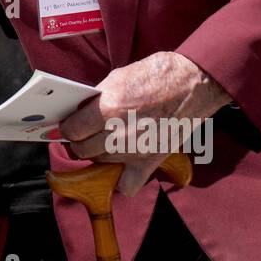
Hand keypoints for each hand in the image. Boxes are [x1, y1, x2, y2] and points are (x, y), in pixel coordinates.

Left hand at [57, 51, 230, 197]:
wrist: (193, 84)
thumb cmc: (156, 75)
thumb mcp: (117, 78)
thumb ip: (96, 100)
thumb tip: (79, 113)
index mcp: (106, 110)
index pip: (71, 131)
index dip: (67, 128)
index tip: (69, 126)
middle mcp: (118, 134)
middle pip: (83, 150)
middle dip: (80, 142)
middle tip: (85, 134)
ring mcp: (134, 151)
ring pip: (101, 164)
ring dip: (99, 154)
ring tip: (106, 142)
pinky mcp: (150, 161)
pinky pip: (127, 186)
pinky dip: (121, 181)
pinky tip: (122, 167)